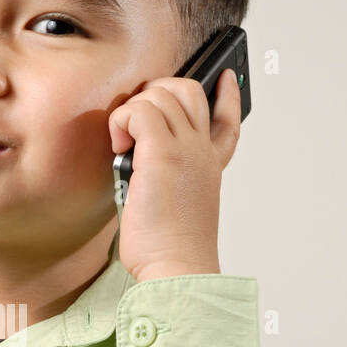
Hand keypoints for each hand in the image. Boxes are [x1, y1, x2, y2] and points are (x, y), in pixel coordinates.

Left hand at [109, 68, 241, 281]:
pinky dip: (121, 122)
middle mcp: (201, 151)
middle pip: (188, 91)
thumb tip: (137, 162)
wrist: (178, 266)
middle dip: (156, 92)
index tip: (223, 80)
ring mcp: (184, 148)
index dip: (227, 95)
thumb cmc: (172, 248)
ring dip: (133, 112)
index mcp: (209, 166)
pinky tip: (119, 149)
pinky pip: (138, 111)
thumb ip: (169, 179)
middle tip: (134, 123)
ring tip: (124, 147)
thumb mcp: (180, 207)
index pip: (227, 120)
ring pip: (160, 94)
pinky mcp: (161, 153)